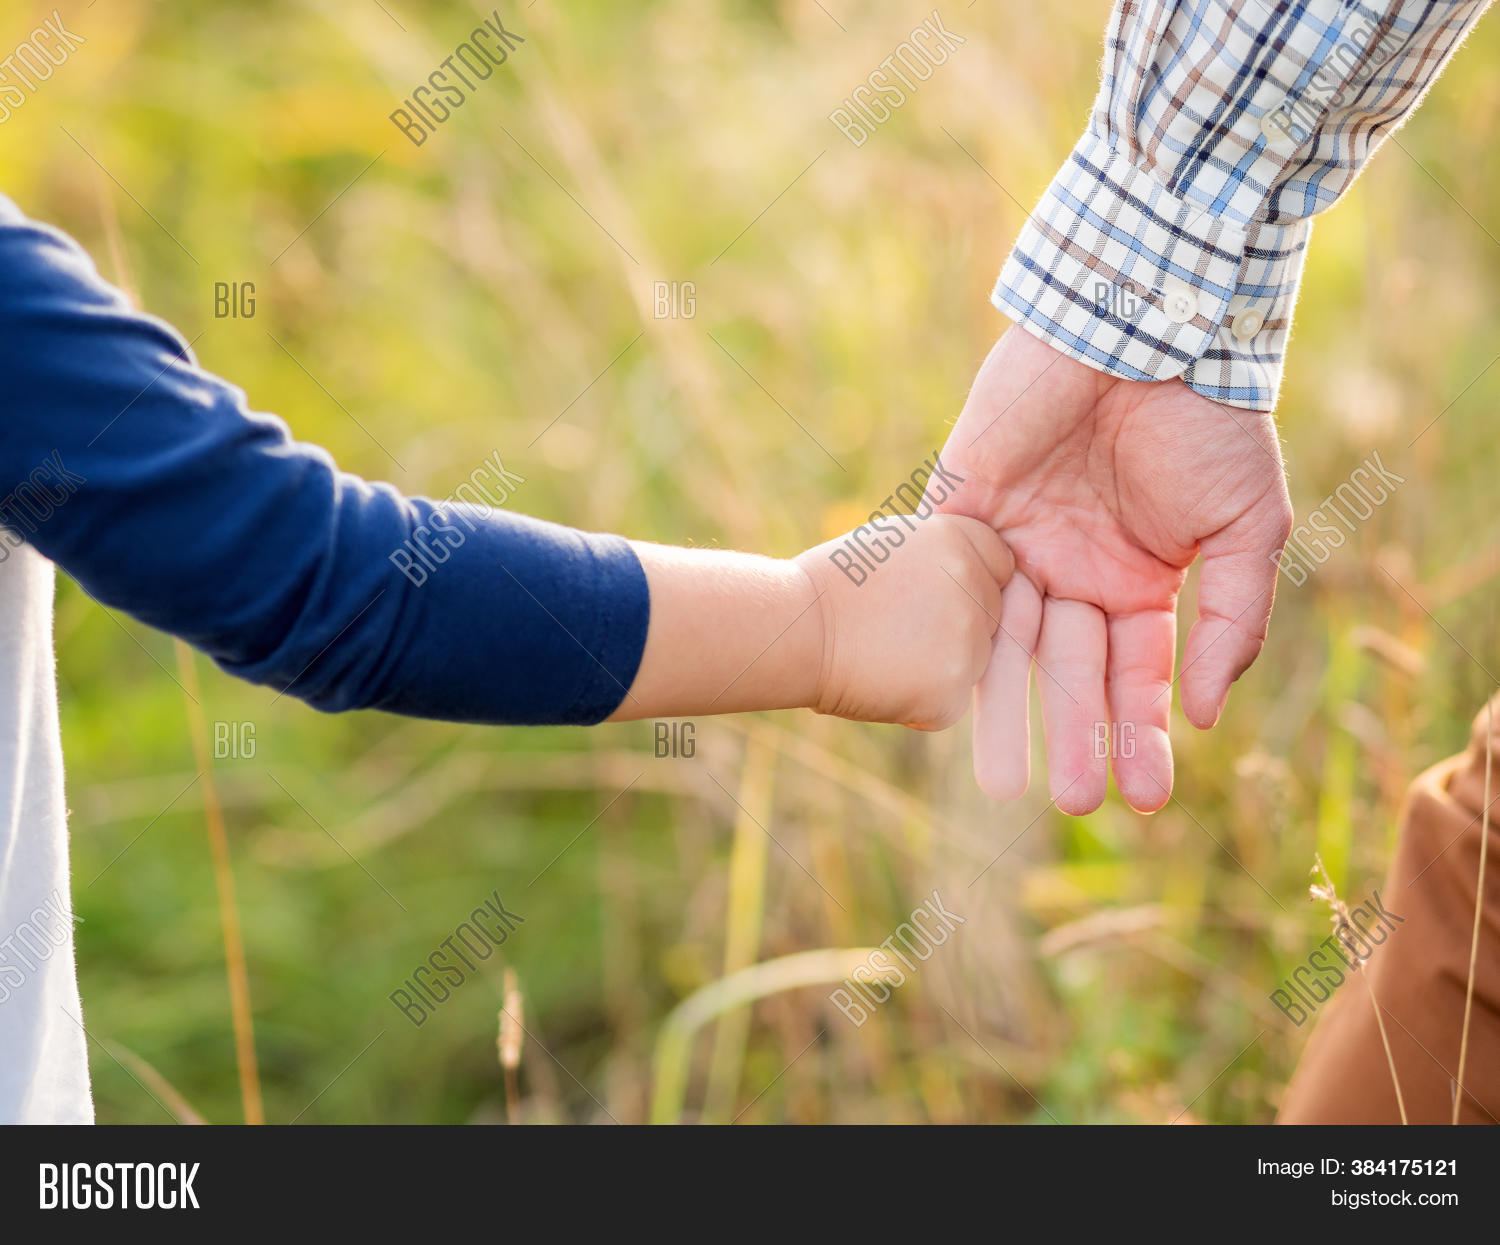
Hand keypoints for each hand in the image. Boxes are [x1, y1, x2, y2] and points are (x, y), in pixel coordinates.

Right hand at [796, 514, 1013, 730]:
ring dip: (940, 665)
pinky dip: (921, 702)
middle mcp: (974, 588)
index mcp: (961, 540)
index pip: (999, 566)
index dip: (968, 582)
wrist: (796, 630)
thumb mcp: (895, 542)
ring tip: (885, 652)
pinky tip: (882, 681)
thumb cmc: (832, 584)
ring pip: (974, 662)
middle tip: (899, 626)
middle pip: (991, 617)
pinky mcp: (952, 693)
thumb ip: (946, 555)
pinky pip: (951, 702)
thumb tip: (980, 576)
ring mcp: (967, 644)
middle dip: (957, 626)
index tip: (930, 592)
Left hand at [938, 327, 1292, 813]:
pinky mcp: (963, 510)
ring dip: (1006, 711)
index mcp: (1138, 580)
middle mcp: (1073, 573)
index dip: (1142, 733)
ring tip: (1004, 782)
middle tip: (1070, 803)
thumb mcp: (1248, 528)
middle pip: (1068, 671)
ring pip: (1007, 644)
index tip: (1148, 798)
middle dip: (1072, 736)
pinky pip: (953, 586)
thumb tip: (1208, 714)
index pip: (1136, 674)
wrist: (1144, 328)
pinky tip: (946, 698)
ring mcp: (1016, 545)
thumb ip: (1233, 622)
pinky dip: (950, 639)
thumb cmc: (1208, 422)